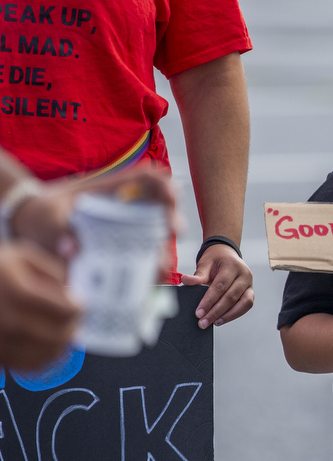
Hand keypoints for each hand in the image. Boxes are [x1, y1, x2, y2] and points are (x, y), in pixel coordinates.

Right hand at [0, 242, 81, 368]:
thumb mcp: (19, 255)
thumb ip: (51, 269)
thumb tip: (71, 289)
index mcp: (17, 290)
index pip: (64, 309)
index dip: (77, 307)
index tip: (79, 304)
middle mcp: (8, 318)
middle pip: (59, 334)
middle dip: (72, 326)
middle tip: (73, 319)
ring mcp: (0, 340)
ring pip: (47, 353)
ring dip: (62, 343)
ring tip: (62, 332)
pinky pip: (29, 365)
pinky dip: (44, 356)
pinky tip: (45, 344)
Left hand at [12, 167, 176, 256]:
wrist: (31, 229)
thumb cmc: (42, 215)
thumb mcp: (47, 217)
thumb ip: (58, 230)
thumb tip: (72, 250)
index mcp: (114, 190)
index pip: (150, 179)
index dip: (166, 186)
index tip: (170, 199)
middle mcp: (127, 209)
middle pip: (162, 209)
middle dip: (172, 220)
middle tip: (172, 232)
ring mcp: (126, 231)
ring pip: (156, 238)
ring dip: (162, 251)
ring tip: (159, 267)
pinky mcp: (120, 252)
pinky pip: (141, 260)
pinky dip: (145, 270)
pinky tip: (143, 280)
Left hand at [181, 243, 253, 328]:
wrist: (227, 255)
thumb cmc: (215, 260)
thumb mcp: (205, 263)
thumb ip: (198, 275)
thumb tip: (186, 281)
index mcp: (232, 265)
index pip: (220, 286)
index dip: (209, 301)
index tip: (198, 313)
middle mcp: (244, 274)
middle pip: (231, 296)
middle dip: (216, 312)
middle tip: (203, 322)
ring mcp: (249, 284)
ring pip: (243, 303)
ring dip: (228, 316)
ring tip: (214, 323)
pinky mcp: (250, 292)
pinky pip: (246, 305)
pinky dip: (235, 314)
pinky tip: (222, 319)